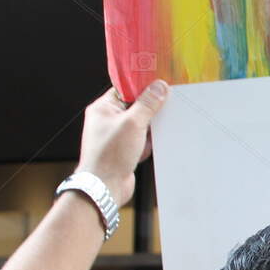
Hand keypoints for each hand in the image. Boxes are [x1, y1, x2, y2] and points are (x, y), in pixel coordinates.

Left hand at [75, 81, 168, 205]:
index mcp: (103, 108)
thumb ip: (148, 104)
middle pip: (135, 106)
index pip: (125, 88)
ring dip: (150, 128)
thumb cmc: (110, 154)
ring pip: (140, 124)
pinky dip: (149, 142)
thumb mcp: (133, 123)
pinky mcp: (124, 150)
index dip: (142, 85)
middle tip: (166, 106)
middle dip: (150, 109)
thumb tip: (160, 86)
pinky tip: (150, 147)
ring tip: (155, 132)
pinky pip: (141, 139)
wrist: (104, 187)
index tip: (160, 82)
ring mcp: (116, 136)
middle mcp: (107, 120)